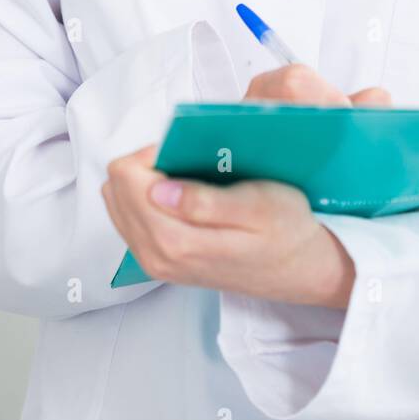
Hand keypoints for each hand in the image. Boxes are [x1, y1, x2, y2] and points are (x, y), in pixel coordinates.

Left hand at [101, 65, 390, 304]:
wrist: (302, 270)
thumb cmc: (287, 230)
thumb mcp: (259, 205)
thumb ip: (206, 201)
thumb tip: (158, 189)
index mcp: (175, 239)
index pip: (126, 176)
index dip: (153, 151)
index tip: (187, 149)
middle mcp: (156, 255)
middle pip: (116, 188)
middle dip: (149, 164)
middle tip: (192, 162)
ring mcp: (156, 262)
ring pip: (118, 203)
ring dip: (147, 181)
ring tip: (190, 177)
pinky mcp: (162, 263)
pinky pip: (132, 219)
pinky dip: (149, 199)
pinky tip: (183, 195)